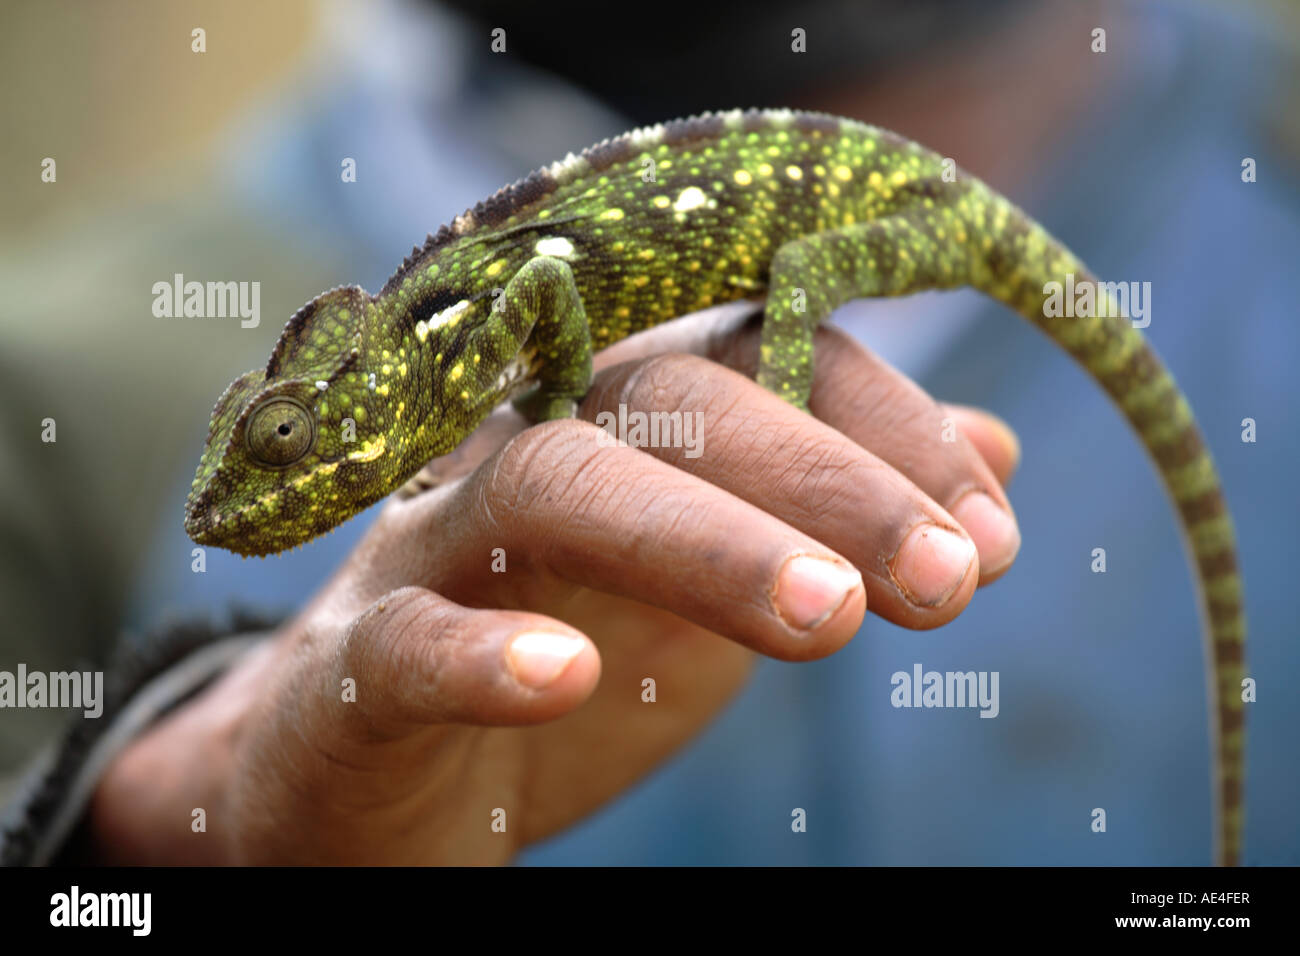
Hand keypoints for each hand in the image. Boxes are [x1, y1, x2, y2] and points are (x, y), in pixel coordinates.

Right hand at [89, 308, 1020, 863]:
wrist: (361, 759)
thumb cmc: (550, 643)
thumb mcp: (722, 576)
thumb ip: (837, 505)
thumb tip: (996, 444)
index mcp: (618, 422)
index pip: (761, 361)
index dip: (887, 433)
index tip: (994, 539)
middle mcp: (525, 448)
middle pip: (672, 404)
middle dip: (825, 481)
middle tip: (951, 580)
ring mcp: (431, 547)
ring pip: (552, 486)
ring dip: (700, 541)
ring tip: (832, 619)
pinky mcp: (355, 662)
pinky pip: (410, 639)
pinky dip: (485, 654)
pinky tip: (570, 677)